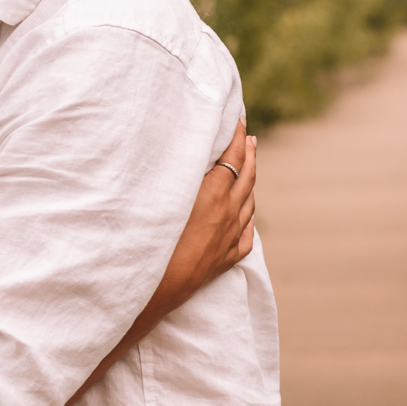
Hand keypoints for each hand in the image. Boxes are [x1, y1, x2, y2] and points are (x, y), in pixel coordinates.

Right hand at [168, 116, 256, 300]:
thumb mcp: (167, 196)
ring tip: (250, 167)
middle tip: (250, 138)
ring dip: (251, 181)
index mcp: (214, 194)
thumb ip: (183, 174)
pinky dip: (247, 218)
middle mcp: (229, 213)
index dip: (238, 137)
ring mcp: (231, 236)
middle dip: (249, 154)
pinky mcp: (227, 258)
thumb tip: (191, 153)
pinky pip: (246, 234)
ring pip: (249, 203)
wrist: (161, 285)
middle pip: (247, 177)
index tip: (241, 120)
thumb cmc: (155, 237)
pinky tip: (246, 216)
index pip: (233, 157)